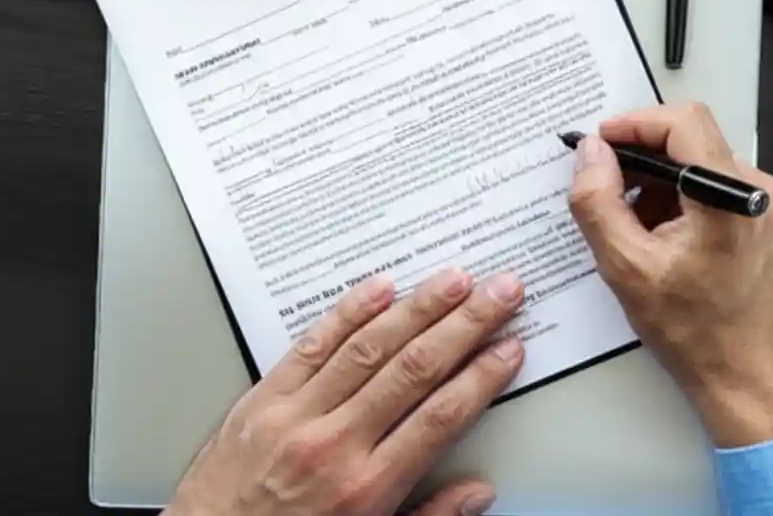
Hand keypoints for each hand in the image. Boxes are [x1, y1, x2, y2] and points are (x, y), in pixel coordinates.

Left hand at [164, 269, 525, 515]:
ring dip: (419, 307)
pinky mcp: (262, 399)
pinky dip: (349, 312)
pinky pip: (312, 345)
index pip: (441, 417)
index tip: (510, 347)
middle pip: (415, 369)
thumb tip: (478, 492)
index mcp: (366, 489)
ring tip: (455, 279)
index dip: (482, 376)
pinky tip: (380, 287)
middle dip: (466, 324)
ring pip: (370, 347)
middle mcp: (334, 445)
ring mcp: (295, 415)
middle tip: (500, 291)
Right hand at [567, 103, 772, 446]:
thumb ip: (599, 202)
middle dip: (643, 160)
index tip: (603, 142)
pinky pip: (721, 189)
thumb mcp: (627, 269)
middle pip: (693, 141)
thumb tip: (590, 155)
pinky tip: (664, 239)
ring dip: (663, 185)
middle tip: (608, 188)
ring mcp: (772, 207)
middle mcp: (762, 193)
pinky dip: (686, 202)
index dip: (634, 123)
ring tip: (636, 228)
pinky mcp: (772, 221)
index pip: (683, 122)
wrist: (752, 381)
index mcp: (731, 198)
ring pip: (705, 165)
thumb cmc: (700, 338)